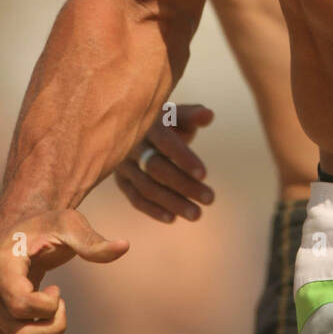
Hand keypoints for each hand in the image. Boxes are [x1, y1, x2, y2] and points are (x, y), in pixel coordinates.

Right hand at [0, 208, 128, 333]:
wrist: (17, 233)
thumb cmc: (44, 227)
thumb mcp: (68, 224)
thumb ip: (92, 241)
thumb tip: (125, 246)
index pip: (20, 305)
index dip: (48, 306)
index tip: (58, 289)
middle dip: (53, 328)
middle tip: (61, 305)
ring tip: (55, 319)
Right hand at [115, 103, 214, 222]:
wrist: (136, 128)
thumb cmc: (166, 122)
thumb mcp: (178, 115)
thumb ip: (193, 115)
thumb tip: (208, 115)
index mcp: (148, 124)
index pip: (165, 142)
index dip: (183, 158)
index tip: (204, 174)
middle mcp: (132, 145)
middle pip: (157, 168)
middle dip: (184, 185)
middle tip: (210, 199)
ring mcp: (124, 164)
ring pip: (147, 187)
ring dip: (173, 202)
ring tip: (197, 214)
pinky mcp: (122, 181)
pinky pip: (135, 198)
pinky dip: (153, 210)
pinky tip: (173, 219)